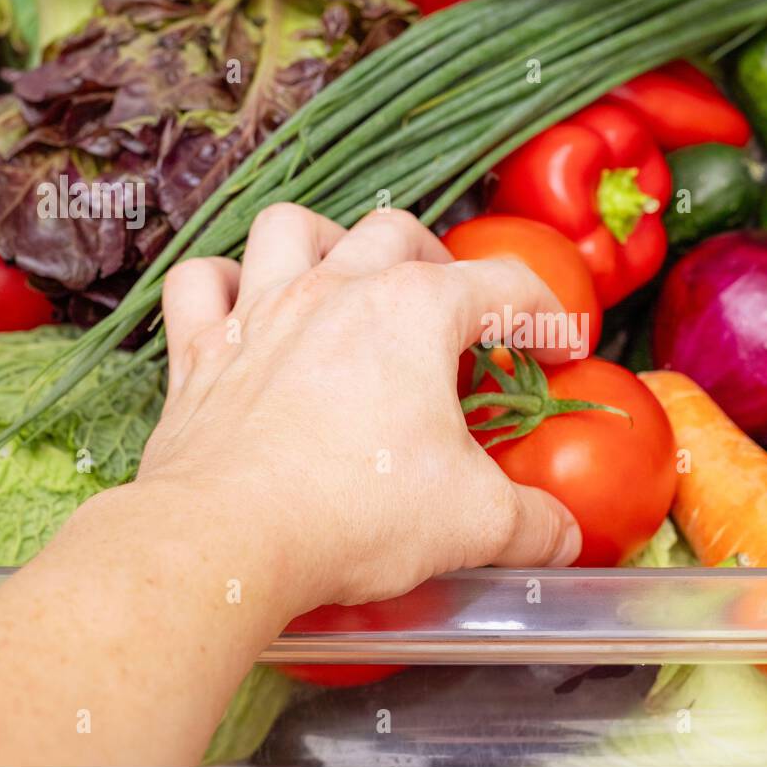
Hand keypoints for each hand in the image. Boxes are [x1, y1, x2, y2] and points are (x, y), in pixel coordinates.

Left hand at [139, 204, 581, 617]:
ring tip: (346, 277)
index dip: (545, 315)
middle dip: (438, 261)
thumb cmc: (356, 513)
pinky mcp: (202, 353)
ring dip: (326, 241)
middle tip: (454, 313)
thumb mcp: (474, 521)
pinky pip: (200, 282)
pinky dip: (223, 282)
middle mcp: (336, 290)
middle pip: (398, 232)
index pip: (504, 286)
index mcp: (414, 311)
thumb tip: (565, 537)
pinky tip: (243, 304)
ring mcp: (261, 312)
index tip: (557, 350)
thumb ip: (533, 523)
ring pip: (291, 227)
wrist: (231, 539)